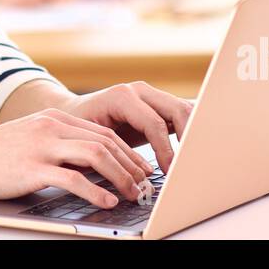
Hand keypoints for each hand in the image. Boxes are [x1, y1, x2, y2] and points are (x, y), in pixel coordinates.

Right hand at [0, 108, 155, 207]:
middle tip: (145, 185)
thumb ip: (58, 145)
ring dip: (120, 177)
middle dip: (131, 165)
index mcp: (53, 119)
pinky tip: (107, 202)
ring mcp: (41, 146)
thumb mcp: (30, 140)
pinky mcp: (31, 168)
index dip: (127, 152)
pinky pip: (73, 179)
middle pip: (105, 142)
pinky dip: (95, 191)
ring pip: (96, 155)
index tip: (141, 170)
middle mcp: (50, 127)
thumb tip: (90, 164)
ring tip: (132, 194)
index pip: (103, 132)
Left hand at [56, 82, 194, 173]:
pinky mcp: (158, 104)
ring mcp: (151, 95)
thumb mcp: (91, 140)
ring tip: (194, 160)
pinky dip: (190, 131)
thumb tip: (134, 178)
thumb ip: (113, 153)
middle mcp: (140, 91)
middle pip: (177, 110)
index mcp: (122, 96)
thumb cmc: (79, 129)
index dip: (165, 150)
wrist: (74, 113)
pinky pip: (181, 114)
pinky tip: (190, 152)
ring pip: (184, 109)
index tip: (170, 172)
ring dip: (193, 133)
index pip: (154, 123)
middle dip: (188, 139)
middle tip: (189, 166)